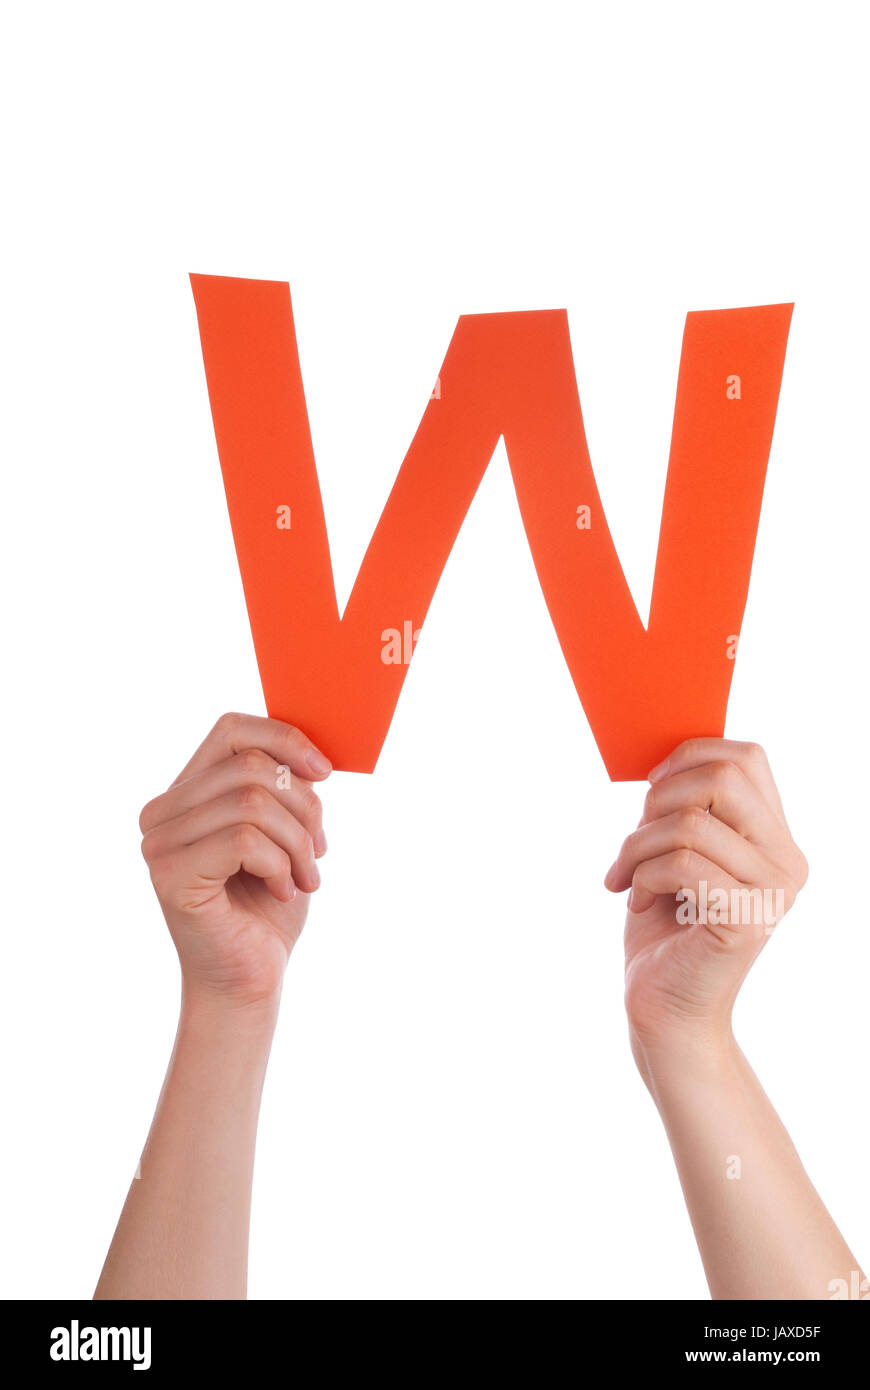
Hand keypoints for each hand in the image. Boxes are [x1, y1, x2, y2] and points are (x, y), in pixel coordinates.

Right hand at [139, 713, 330, 1009]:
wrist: (248, 981)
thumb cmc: (267, 909)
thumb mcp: (286, 833)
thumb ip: (284, 788)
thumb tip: (309, 757)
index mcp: (185, 794)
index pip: (232, 730)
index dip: (285, 739)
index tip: (324, 773)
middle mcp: (161, 813)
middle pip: (251, 766)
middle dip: (303, 808)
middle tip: (318, 853)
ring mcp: (159, 844)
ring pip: (253, 802)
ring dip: (298, 842)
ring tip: (305, 877)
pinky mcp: (171, 876)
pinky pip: (245, 840)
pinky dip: (280, 865)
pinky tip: (282, 891)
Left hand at [604, 738, 807, 1066]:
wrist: (663, 1010)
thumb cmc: (663, 930)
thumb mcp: (675, 850)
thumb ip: (686, 806)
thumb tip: (666, 760)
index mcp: (776, 839)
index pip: (747, 757)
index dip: (688, 757)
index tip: (650, 793)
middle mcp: (787, 863)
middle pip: (724, 777)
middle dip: (658, 799)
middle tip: (634, 841)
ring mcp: (773, 893)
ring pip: (692, 823)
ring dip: (638, 845)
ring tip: (626, 877)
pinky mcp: (747, 921)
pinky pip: (682, 864)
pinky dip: (642, 874)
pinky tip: (636, 900)